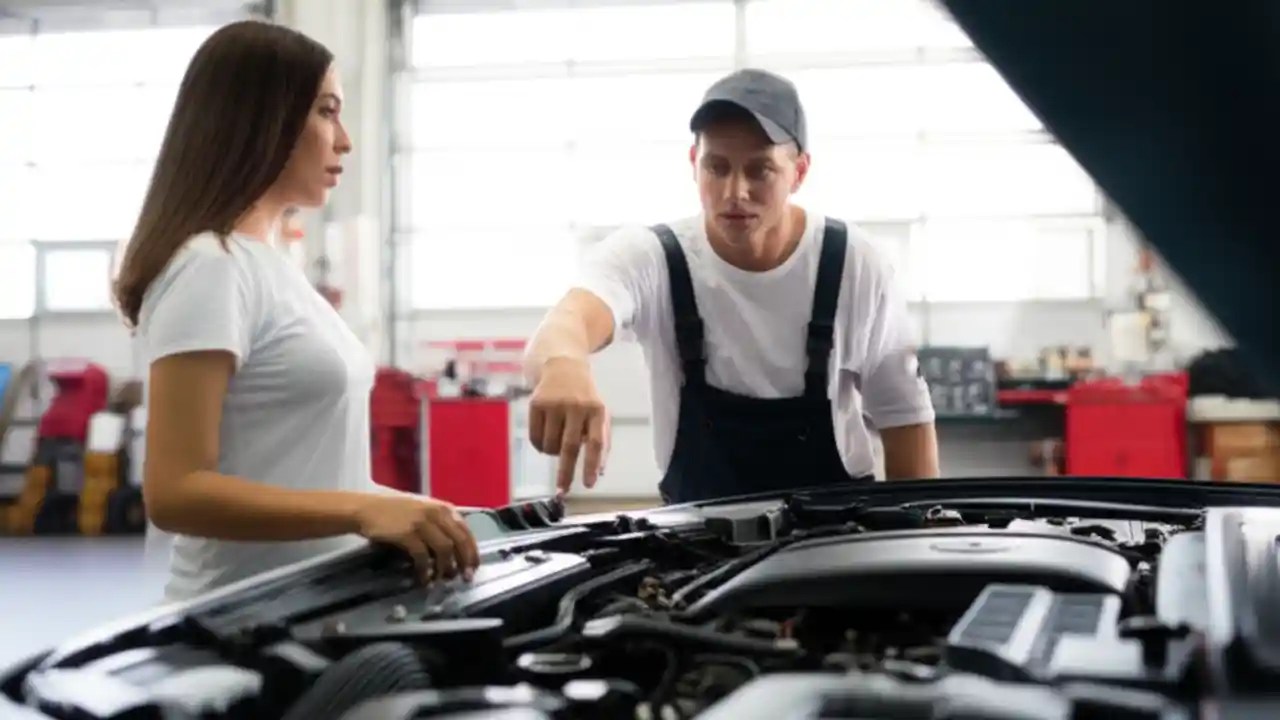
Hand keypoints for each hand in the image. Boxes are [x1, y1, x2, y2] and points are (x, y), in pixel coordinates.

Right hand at [353, 495, 479, 583]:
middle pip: (459, 541)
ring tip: (442, 580)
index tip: (473, 567)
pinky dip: (425, 570)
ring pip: (444, 549)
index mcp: (443, 508)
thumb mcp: (423, 512)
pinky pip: (423, 556)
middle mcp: (436, 513)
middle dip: (464, 562)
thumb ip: (440, 525)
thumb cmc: (394, 512)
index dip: (472, 551)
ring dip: (445, 568)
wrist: (366, 509)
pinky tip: (423, 579)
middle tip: (464, 578)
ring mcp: (422, 522)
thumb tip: (456, 551)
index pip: (466, 531)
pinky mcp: (407, 533)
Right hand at [528, 357, 609, 494]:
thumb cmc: (585, 397)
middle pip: (570, 446)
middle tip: (563, 490)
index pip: (595, 442)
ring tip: (557, 443)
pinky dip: (540, 446)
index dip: (591, 465)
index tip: (588, 484)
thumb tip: (599, 472)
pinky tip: (546, 436)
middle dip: (566, 472)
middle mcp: (576, 406)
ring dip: (552, 454)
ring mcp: (555, 403)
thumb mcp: (599, 413)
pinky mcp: (536, 403)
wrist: (563, 366)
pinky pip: (535, 438)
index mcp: (596, 410)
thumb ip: (601, 441)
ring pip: (550, 445)